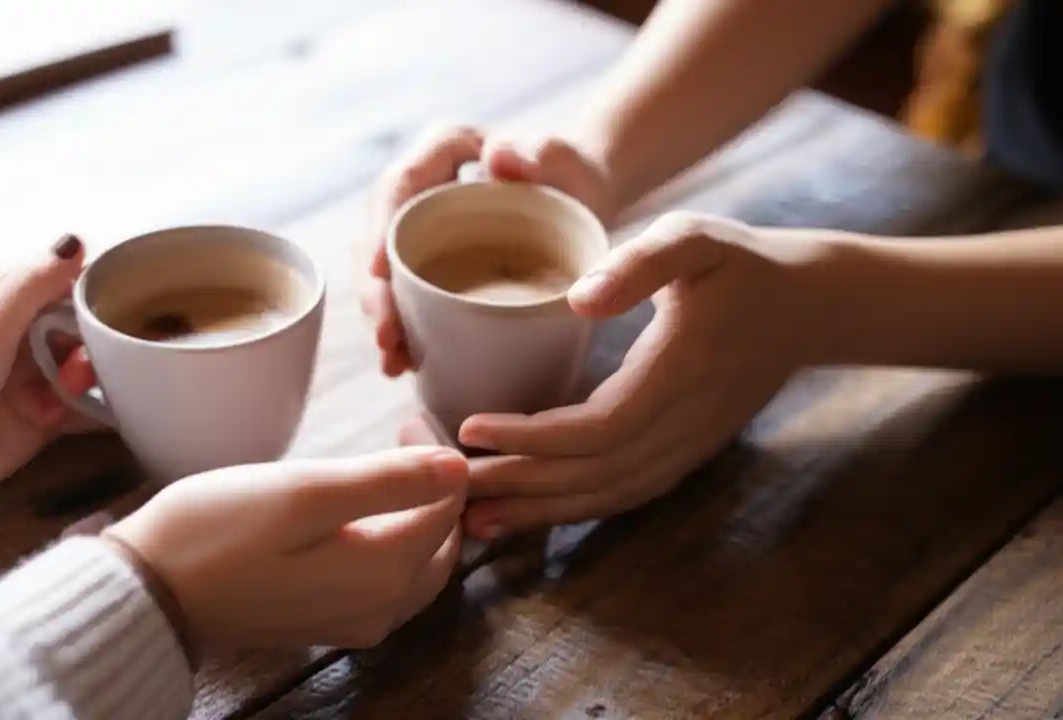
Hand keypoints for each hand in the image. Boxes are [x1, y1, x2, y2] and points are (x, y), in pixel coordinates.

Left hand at [0, 235, 99, 523]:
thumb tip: (75, 239)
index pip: (70, 284)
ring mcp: (34, 381)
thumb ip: (32, 286)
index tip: (118, 315)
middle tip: (76, 372)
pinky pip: (86, 411)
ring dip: (96, 384)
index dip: (98, 297)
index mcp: (6, 303)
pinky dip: (98, 414)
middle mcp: (24, 338)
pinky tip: (93, 421)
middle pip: (87, 331)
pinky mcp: (41, 422)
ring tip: (66, 402)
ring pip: (92, 371)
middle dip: (97, 348)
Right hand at [105, 447, 467, 651]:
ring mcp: (352, 624)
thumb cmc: (218, 531)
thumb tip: (460, 468)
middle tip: (403, 437)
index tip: (407, 420)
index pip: (447, 507)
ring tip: (388, 468)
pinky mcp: (324, 624)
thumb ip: (389, 482)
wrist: (146, 591)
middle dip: (436, 488)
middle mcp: (381, 610)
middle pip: (441, 542)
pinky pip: (385, 584)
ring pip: (417, 567)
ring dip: (418, 516)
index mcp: (385, 574)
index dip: (439, 458)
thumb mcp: (306, 491)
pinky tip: (365, 515)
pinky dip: (393, 544)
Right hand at [361, 127, 614, 375]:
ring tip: (392, 362)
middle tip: (386, 337)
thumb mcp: (553, 155)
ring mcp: (419, 230)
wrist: (580, 193)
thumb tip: (502, 161)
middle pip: (379, 241)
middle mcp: (417, 190)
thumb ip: (530, 152)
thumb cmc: (565, 169)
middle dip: (375, 293)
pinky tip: (402, 364)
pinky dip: (403, 330)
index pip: (396, 188)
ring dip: (383, 319)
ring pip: (385, 277)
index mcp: (440, 151)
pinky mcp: (430, 264)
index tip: (379, 273)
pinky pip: (405, 296)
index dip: (379, 232)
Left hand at [450, 212, 836, 539]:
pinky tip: (530, 509)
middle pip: (594, 476)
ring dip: (541, 510)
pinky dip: (573, 508)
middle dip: (520, 484)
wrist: (809, 303)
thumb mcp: (694, 238)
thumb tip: (577, 298)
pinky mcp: (686, 453)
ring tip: (475, 515)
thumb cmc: (741, 262)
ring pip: (608, 496)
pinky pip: (624, 494)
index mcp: (680, 373)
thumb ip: (640, 262)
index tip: (470, 428)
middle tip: (452, 481)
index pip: (597, 428)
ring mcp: (689, 447)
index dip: (531, 438)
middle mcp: (686, 425)